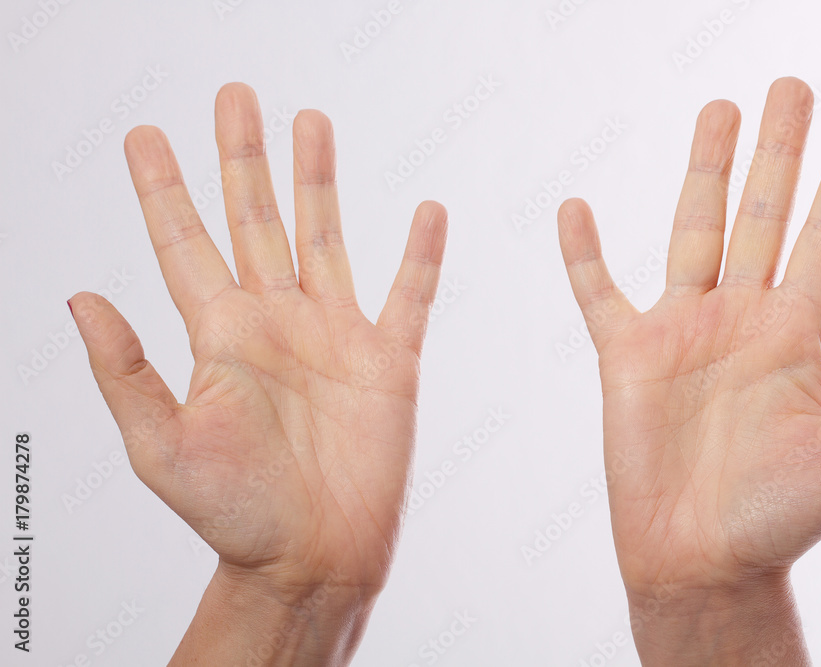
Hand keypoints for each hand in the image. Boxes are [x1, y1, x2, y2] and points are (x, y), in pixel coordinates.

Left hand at [71, 82, 446, 664]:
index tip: (145, 136)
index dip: (164, 188)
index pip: (184, 244)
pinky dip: (420, 254)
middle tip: (234, 96)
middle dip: (242, 157)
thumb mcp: (162, 448)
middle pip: (255, 220)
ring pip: (325, 237)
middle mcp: (275, 323)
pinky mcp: (388, 362)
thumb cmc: (235, 515)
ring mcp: (335, 337)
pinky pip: (408, 294)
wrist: (312, 559)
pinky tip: (426, 211)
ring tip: (310, 122)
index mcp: (219, 338)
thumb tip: (79, 298)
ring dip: (318, 180)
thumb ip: (126, 372)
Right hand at [557, 77, 820, 664]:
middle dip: (779, 151)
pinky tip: (575, 208)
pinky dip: (583, 254)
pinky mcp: (626, 357)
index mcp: (798, 337)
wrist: (699, 561)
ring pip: (692, 232)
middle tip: (791, 87)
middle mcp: (743, 321)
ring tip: (717, 111)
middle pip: (764, 215)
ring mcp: (682, 333)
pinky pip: (598, 292)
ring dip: (704, 172)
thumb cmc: (780, 521)